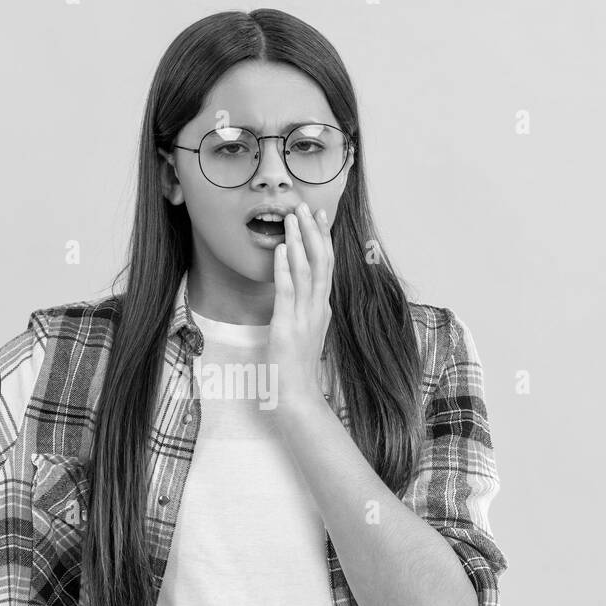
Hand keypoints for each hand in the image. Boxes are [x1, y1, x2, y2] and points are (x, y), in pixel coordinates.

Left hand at [271, 200, 334, 414]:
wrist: (298, 398)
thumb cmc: (298, 370)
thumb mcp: (304, 335)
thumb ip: (304, 314)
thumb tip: (298, 298)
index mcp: (322, 310)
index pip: (326, 267)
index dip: (323, 240)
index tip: (320, 217)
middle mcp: (317, 309)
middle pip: (321, 262)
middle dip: (313, 233)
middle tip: (306, 207)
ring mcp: (304, 318)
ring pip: (306, 271)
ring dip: (298, 243)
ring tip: (291, 218)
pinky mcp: (287, 328)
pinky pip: (287, 292)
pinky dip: (283, 269)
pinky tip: (279, 249)